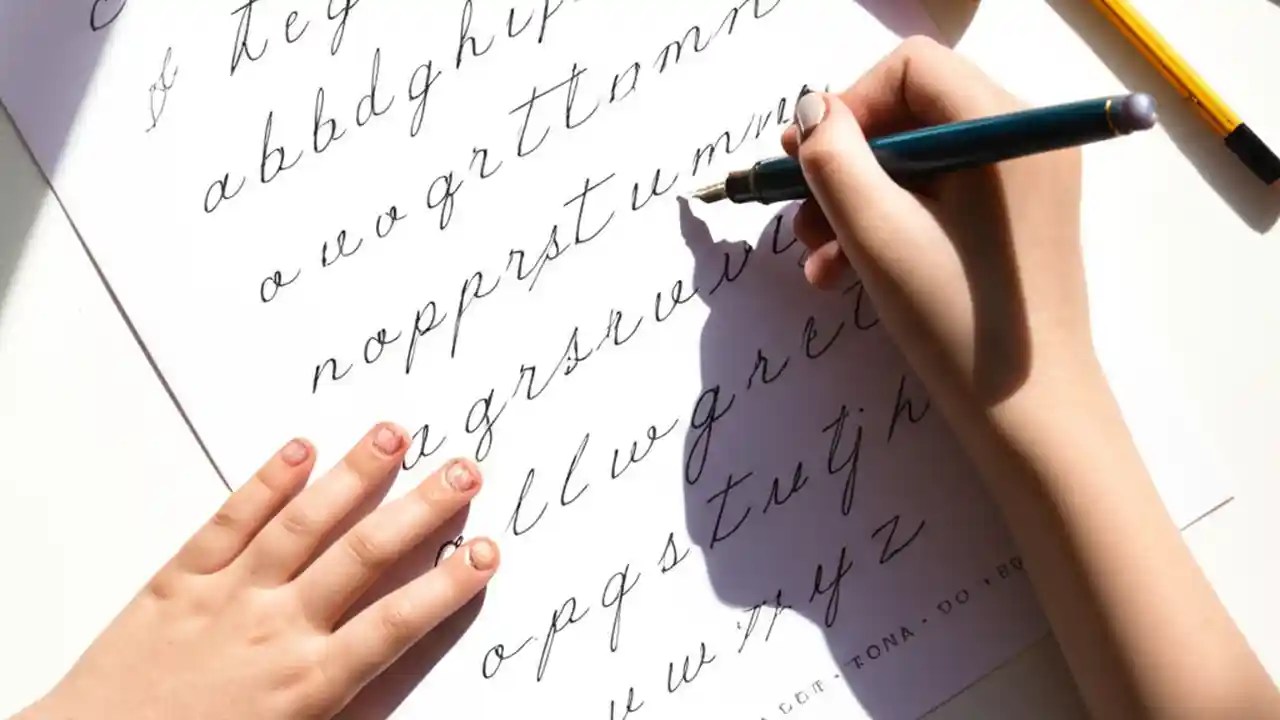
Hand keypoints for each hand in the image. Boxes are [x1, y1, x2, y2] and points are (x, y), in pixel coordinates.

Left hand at [17, 424, 497, 719]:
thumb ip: (336, 699)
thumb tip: (385, 668)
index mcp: (307, 684)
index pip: (395, 624)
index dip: (446, 586)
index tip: (484, 553)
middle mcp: (275, 632)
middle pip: (362, 559)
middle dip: (419, 511)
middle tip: (462, 472)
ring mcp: (226, 600)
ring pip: (302, 527)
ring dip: (352, 478)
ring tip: (391, 436)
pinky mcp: (178, 582)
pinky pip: (227, 524)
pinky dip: (264, 484)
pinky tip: (298, 450)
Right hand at [785, 36, 1093, 419]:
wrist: (1028, 414)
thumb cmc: (956, 321)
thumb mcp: (876, 232)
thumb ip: (833, 159)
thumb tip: (811, 111)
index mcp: (1005, 127)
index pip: (911, 67)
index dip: (848, 105)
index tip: (807, 161)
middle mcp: (1025, 140)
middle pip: (911, 113)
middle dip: (845, 163)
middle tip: (798, 211)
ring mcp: (1023, 183)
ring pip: (917, 162)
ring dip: (855, 201)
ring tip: (815, 256)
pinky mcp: (1012, 222)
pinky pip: (939, 198)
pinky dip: (888, 224)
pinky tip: (843, 272)